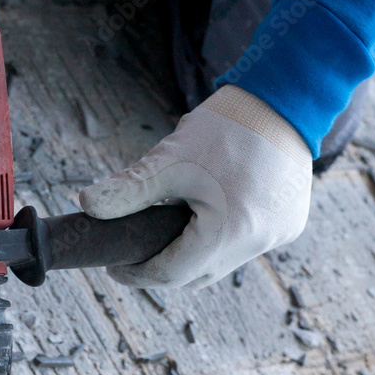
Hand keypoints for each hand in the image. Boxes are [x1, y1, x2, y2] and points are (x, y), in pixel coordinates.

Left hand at [79, 85, 311, 289]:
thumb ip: (129, 189)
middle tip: (135, 252)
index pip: (171, 274)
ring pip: (222, 263)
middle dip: (164, 268)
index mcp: (228, 232)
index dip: (138, 275)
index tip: (115, 267)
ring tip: (170, 231)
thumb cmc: (228, 126)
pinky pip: (246, 245)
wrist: (284, 99)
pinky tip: (209, 219)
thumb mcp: (171, 159)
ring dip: (195, 254)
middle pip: (197, 276)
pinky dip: (223, 239)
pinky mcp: (289, 224)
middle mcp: (258, 242)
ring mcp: (278, 235)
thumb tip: (86, 207)